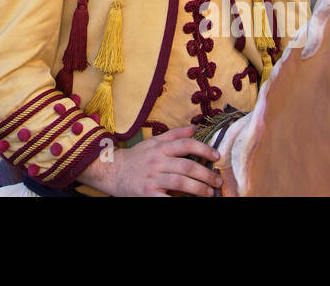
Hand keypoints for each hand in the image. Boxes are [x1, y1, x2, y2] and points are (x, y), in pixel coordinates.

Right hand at [83, 127, 222, 196]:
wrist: (112, 172)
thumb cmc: (136, 158)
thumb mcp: (152, 142)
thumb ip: (174, 135)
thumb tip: (194, 128)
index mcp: (160, 148)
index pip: (185, 144)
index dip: (204, 149)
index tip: (216, 156)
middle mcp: (157, 161)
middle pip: (187, 166)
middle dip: (206, 174)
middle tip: (218, 181)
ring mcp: (152, 178)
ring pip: (181, 182)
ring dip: (199, 188)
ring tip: (210, 192)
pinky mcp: (148, 194)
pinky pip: (167, 199)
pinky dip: (180, 200)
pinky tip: (190, 202)